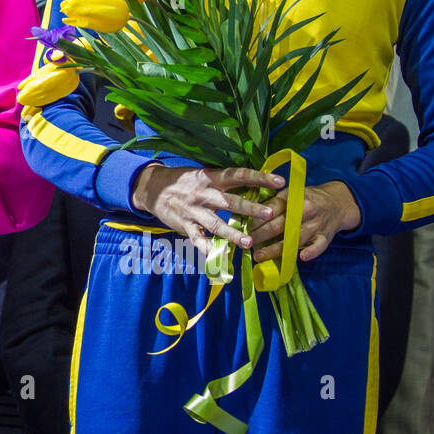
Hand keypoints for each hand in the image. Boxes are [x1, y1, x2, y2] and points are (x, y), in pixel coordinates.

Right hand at [130, 163, 285, 256]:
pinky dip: (208, 250)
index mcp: (211, 177)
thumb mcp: (204, 174)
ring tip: (250, 243)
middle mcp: (203, 194)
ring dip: (233, 234)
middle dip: (250, 208)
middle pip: (229, 201)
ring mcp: (194, 211)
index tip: (279, 181)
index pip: (238, 175)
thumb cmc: (185, 181)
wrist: (153, 188)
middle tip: (270, 213)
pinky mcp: (185, 226)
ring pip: (216, 224)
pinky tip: (220, 259)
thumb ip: (226, 180)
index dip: (259, 177)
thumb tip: (257, 183)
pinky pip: (198, 240)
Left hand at [248, 180, 360, 262]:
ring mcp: (315, 224)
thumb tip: (247, 213)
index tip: (243, 228)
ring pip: (294, 239)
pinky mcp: (325, 236)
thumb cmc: (306, 199)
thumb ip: (273, 203)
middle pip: (279, 226)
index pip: (271, 209)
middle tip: (246, 244)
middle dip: (260, 236)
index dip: (256, 220)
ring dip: (275, 249)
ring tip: (259, 256)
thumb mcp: (290, 193)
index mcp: (292, 198)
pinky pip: (318, 246)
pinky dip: (311, 251)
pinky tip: (300, 258)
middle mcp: (304, 211)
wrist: (337, 202)